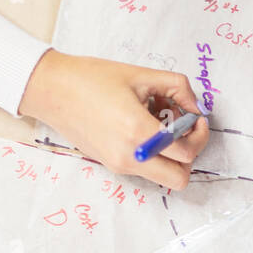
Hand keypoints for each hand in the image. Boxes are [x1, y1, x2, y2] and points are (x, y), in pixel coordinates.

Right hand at [18, 49, 209, 189]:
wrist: (51, 90)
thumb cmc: (91, 79)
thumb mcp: (141, 74)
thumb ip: (177, 87)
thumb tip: (194, 106)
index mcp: (138, 131)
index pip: (186, 152)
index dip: (200, 136)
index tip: (196, 119)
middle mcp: (129, 156)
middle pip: (179, 178)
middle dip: (189, 155)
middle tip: (184, 130)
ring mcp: (119, 165)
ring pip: (162, 176)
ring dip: (170, 155)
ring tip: (159, 125)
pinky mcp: (111, 165)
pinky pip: (144, 168)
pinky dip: (152, 153)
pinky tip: (142, 128)